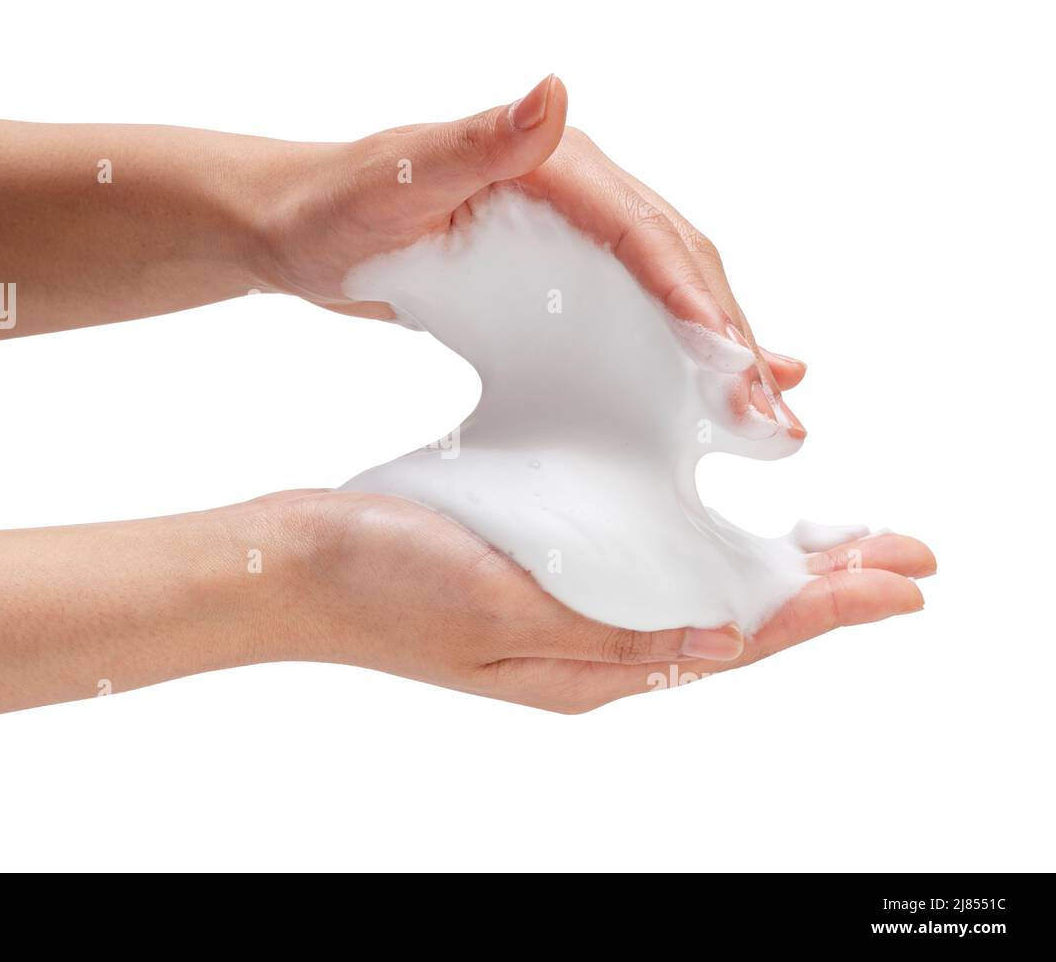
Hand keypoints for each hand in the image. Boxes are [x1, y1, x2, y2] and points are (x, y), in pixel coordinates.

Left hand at [257, 75, 805, 433]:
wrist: (294, 230)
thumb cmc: (333, 204)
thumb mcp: (396, 177)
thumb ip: (476, 141)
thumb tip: (555, 94)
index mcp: (557, 166)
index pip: (647, 236)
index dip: (698, 303)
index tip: (736, 369)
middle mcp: (580, 196)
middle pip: (678, 268)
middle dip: (730, 343)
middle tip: (773, 421)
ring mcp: (573, 240)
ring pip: (668, 295)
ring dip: (721, 354)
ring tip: (772, 418)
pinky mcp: (556, 281)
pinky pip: (631, 315)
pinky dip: (677, 350)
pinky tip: (718, 383)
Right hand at [269, 490, 933, 712]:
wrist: (294, 562)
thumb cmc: (380, 582)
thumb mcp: (498, 612)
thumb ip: (612, 633)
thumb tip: (723, 638)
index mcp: (586, 665)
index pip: (734, 640)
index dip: (823, 610)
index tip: (900, 581)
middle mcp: (587, 648)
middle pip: (731, 621)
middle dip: (822, 588)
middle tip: (901, 555)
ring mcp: (562, 616)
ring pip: (695, 595)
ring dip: (772, 569)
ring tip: (835, 543)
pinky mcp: (538, 578)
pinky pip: (644, 571)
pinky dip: (701, 548)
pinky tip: (715, 530)